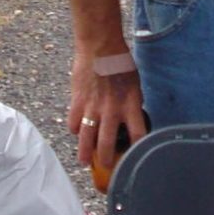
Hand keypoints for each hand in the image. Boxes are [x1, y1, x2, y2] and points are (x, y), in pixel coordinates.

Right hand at [68, 54, 146, 169]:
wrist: (100, 47)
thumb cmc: (120, 62)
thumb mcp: (135, 84)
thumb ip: (133, 102)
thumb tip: (131, 117)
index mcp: (131, 105)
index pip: (138, 135)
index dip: (138, 151)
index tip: (137, 159)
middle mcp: (112, 111)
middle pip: (108, 144)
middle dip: (108, 160)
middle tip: (108, 167)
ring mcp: (93, 108)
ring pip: (87, 139)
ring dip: (86, 153)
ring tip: (85, 162)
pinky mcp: (77, 102)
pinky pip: (74, 124)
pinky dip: (76, 130)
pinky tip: (78, 132)